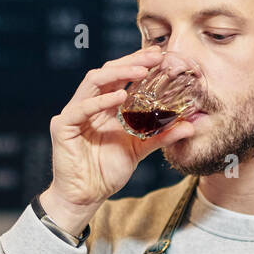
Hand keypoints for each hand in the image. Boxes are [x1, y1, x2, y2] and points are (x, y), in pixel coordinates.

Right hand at [40, 48, 197, 234]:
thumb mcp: (139, 150)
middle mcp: (88, 105)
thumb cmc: (107, 173)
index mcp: (104, 107)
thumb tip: (189, 127)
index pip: (120, 77)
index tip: (160, 56)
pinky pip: (81, 108)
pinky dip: (100, 101)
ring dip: (118, 73)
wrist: (86, 197)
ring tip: (141, 71)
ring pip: (94, 82)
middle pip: (108, 72)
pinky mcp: (63, 126)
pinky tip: (120, 96)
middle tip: (154, 57)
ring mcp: (74, 113)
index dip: (138, 63)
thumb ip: (160, 136)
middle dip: (131, 62)